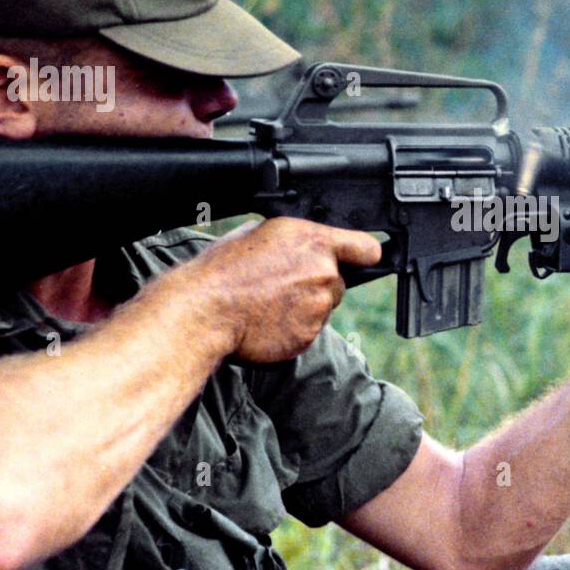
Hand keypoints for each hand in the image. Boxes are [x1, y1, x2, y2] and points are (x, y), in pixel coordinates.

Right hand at [182, 216, 382, 362]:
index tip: (364, 259)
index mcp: (314, 241)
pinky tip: (265, 322)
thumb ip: (294, 238)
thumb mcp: (259, 233)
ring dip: (304, 308)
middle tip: (281, 286)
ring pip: (322, 308)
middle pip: (338, 282)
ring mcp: (319, 308)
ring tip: (267, 304)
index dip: (363, 254)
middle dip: (317, 285)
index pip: (365, 247)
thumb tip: (303, 242)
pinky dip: (293, 330)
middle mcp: (324, 273)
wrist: (204, 311)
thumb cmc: (223, 269)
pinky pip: (308, 331)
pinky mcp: (308, 336)